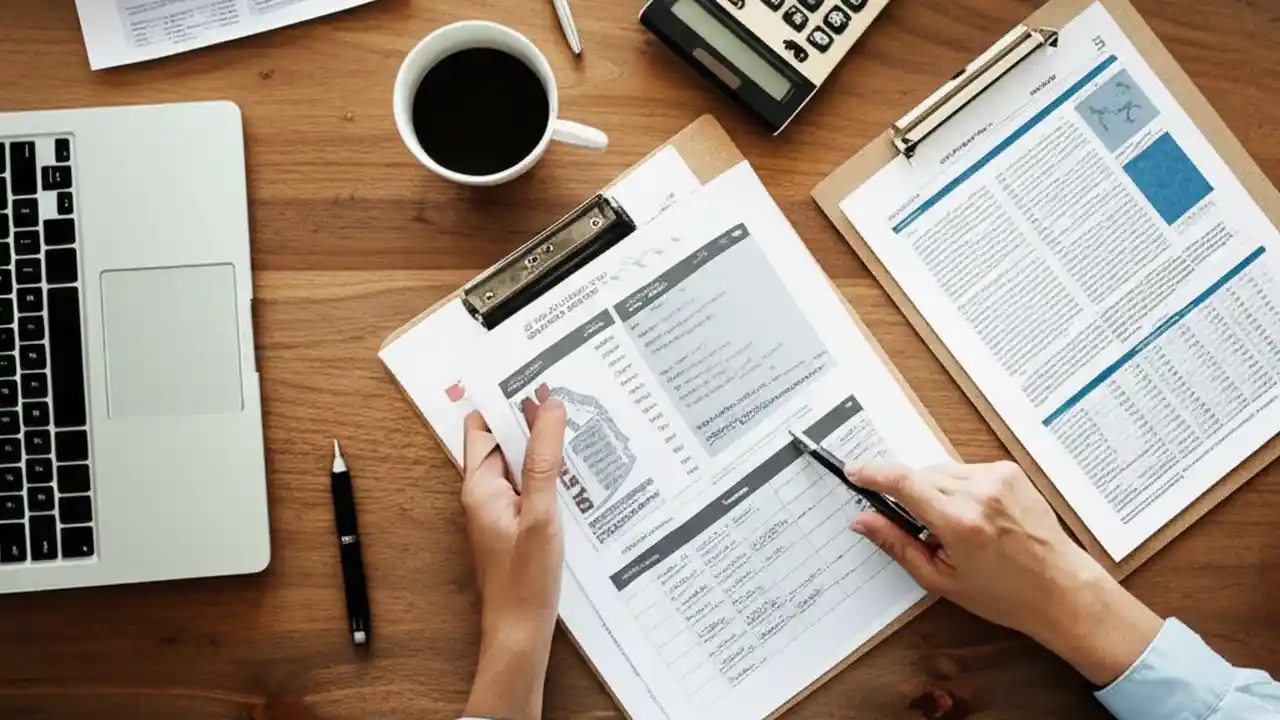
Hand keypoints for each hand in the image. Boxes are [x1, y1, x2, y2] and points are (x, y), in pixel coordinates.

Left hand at [460, 400, 566, 719]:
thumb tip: (550, 408)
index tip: (536, 378)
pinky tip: (578, 473)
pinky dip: (550, 474)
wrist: (519, 633)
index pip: (484, 425)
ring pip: (520, 463)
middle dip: (531, 420)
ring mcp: (499, 510)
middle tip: (568, 398)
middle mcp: (484, 493)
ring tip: (579, 428)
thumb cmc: (525, 581)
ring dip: (544, 447)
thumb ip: (545, 459)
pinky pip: (530, 486)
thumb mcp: (541, 513)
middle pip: (504, 441)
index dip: (507, 401)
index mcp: (479, 486)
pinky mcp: (515, 525)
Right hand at [848, 460, 1160, 684]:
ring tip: (949, 525)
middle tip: (915, 524)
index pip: (903, 482)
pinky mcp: (1009, 471)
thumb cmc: (1005, 594)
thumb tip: (863, 521)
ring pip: (941, 471)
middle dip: (906, 492)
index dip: (872, 473)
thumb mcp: (941, 580)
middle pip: (919, 475)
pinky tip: (971, 515)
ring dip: (933, 490)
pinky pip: (965, 470)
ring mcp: (997, 478)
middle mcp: (979, 493)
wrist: (1060, 588)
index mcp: (960, 523)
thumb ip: (897, 544)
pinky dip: (957, 487)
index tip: (854, 472)